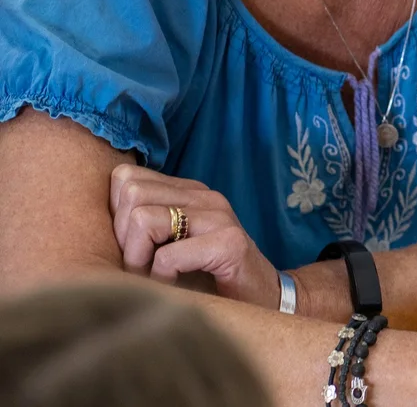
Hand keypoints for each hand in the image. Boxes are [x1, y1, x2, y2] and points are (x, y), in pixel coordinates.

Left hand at [109, 164, 280, 308]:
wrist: (262, 302)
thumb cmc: (206, 280)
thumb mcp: (167, 247)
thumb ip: (139, 228)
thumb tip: (91, 224)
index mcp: (188, 192)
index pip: (125, 178)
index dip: (117, 216)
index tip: (133, 247)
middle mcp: (205, 196)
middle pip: (130, 194)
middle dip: (124, 238)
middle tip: (142, 266)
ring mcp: (220, 217)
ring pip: (143, 218)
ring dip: (139, 259)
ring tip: (156, 276)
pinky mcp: (230, 244)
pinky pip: (167, 256)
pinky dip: (161, 277)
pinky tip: (175, 286)